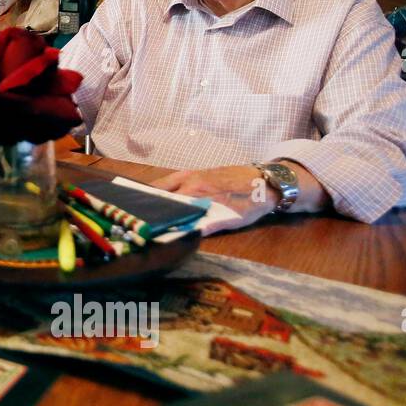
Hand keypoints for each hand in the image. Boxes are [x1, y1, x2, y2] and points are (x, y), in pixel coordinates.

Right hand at [148, 164, 276, 229]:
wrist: (268, 181)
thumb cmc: (251, 201)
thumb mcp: (232, 218)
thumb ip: (208, 225)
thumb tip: (186, 233)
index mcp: (195, 190)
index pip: (166, 202)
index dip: (153, 213)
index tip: (142, 223)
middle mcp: (190, 179)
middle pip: (160, 190)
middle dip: (146, 201)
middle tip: (137, 214)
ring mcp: (193, 173)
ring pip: (165, 182)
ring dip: (153, 193)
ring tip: (141, 205)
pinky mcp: (198, 172)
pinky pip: (174, 178)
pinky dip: (163, 187)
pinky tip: (160, 195)